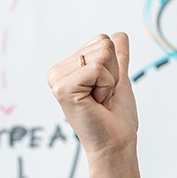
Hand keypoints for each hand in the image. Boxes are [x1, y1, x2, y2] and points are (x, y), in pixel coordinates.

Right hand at [48, 33, 138, 159]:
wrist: (116, 142)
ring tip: (100, 100)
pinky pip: (98, 69)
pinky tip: (97, 103)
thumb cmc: (116, 116)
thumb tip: (119, 35)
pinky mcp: (63, 88)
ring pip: (102, 54)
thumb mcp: (118, 80)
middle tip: (104, 96)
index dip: (114, 66)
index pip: (102, 40)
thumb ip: (117, 58)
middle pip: (103, 44)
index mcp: (68, 67)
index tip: (106, 89)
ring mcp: (57, 79)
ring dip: (110, 81)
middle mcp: (57, 71)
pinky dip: (106, 87)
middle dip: (113, 72)